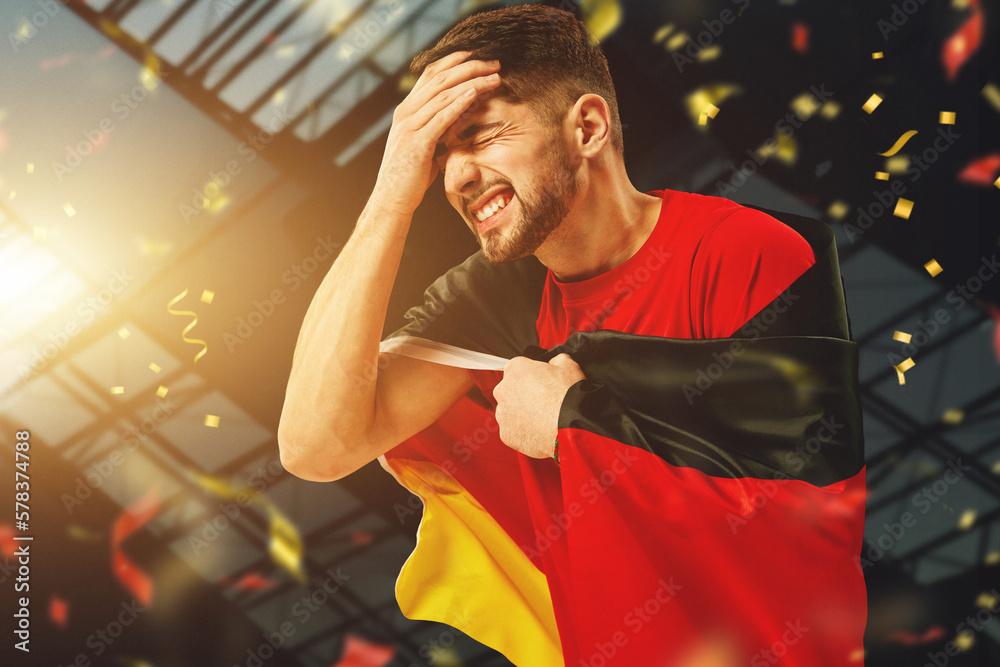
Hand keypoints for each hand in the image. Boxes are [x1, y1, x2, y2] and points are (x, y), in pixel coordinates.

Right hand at [372, 51, 501, 217]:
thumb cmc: (409, 175)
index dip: (455, 60)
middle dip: (470, 66)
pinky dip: (460, 102)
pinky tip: (476, 94)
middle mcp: (406, 112)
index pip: (431, 74)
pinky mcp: (417, 142)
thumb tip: (454, 123)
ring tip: (494, 77)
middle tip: (494, 62)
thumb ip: (435, 130)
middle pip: (440, 78)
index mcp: (407, 110)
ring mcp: (410, 126)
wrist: (391, 199)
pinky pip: (442, 116)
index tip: (478, 55)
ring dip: (472, 82)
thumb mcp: (423, 145)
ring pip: (444, 93)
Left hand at [493, 354, 586, 458]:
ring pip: (510, 411)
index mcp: (515, 369)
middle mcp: (503, 390)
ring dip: (522, 413)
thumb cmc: (569, 398)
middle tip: (544, 401)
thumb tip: (555, 362)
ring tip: (542, 418)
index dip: (533, 375)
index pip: (519, 368)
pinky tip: (538, 430)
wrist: (572, 429)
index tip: (542, 383)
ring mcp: (503, 414)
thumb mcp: (569, 366)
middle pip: (511, 390)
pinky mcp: (506, 434)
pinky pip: (512, 430)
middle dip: (524, 394)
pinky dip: (523, 431)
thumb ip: (557, 359)